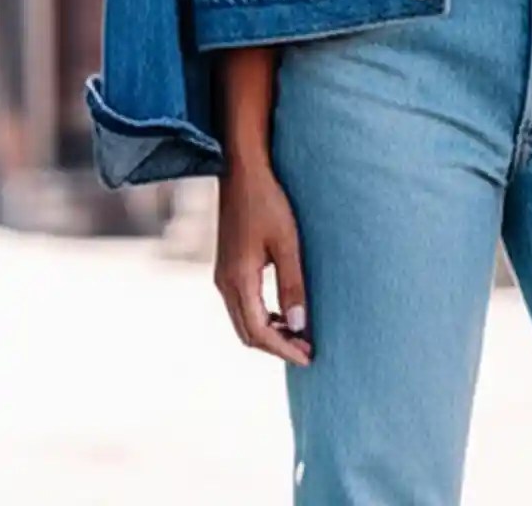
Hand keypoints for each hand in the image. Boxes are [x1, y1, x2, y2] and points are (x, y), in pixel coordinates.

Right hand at [214, 167, 311, 365]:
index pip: (259, 332)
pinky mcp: (227, 268)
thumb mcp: (287, 243)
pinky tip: (285, 315)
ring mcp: (223, 276)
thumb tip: (300, 325)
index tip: (309, 358)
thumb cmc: (269, 203)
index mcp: (238, 280)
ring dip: (269, 334)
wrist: (242, 173)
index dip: (284, 349)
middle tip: (308, 352)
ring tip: (300, 337)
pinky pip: (242, 306)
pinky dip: (262, 318)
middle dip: (277, 347)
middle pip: (247, 333)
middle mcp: (224, 283)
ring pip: (243, 322)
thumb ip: (293, 284)